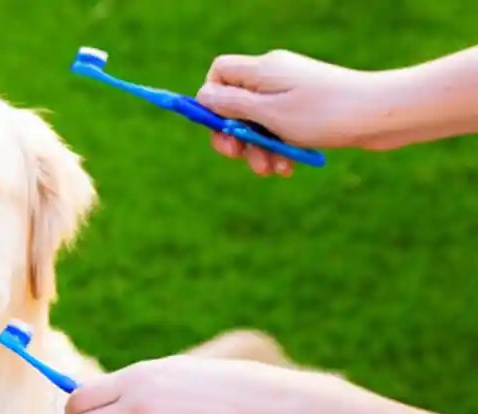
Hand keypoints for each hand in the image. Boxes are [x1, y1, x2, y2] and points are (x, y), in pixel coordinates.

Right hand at [196, 50, 386, 176]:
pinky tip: (288, 167)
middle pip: (235, 103)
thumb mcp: (270, 114)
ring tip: (270, 170)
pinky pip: (280, 129)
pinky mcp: (308, 109)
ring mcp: (292, 92)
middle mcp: (275, 77)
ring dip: (258, 149)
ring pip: (258, 122)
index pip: (219, 73)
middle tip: (238, 156)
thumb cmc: (326, 113)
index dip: (211, 101)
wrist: (383, 114)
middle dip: (234, 134)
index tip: (220, 127)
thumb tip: (203, 97)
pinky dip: (279, 148)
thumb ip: (233, 106)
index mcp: (262, 70)